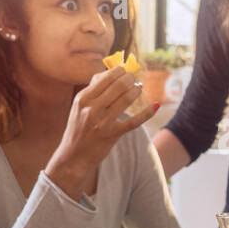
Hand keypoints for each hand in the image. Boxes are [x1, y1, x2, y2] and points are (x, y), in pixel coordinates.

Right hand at [47, 66, 154, 194]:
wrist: (73, 156)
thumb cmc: (79, 128)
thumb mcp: (79, 106)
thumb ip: (93, 89)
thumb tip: (110, 71)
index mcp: (83, 98)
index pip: (106, 77)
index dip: (120, 71)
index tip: (126, 71)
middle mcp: (91, 108)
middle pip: (118, 85)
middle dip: (130, 79)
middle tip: (134, 79)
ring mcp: (102, 122)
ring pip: (126, 99)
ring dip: (137, 90)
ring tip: (139, 88)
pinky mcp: (112, 134)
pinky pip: (134, 121)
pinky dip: (147, 112)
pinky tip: (156, 105)